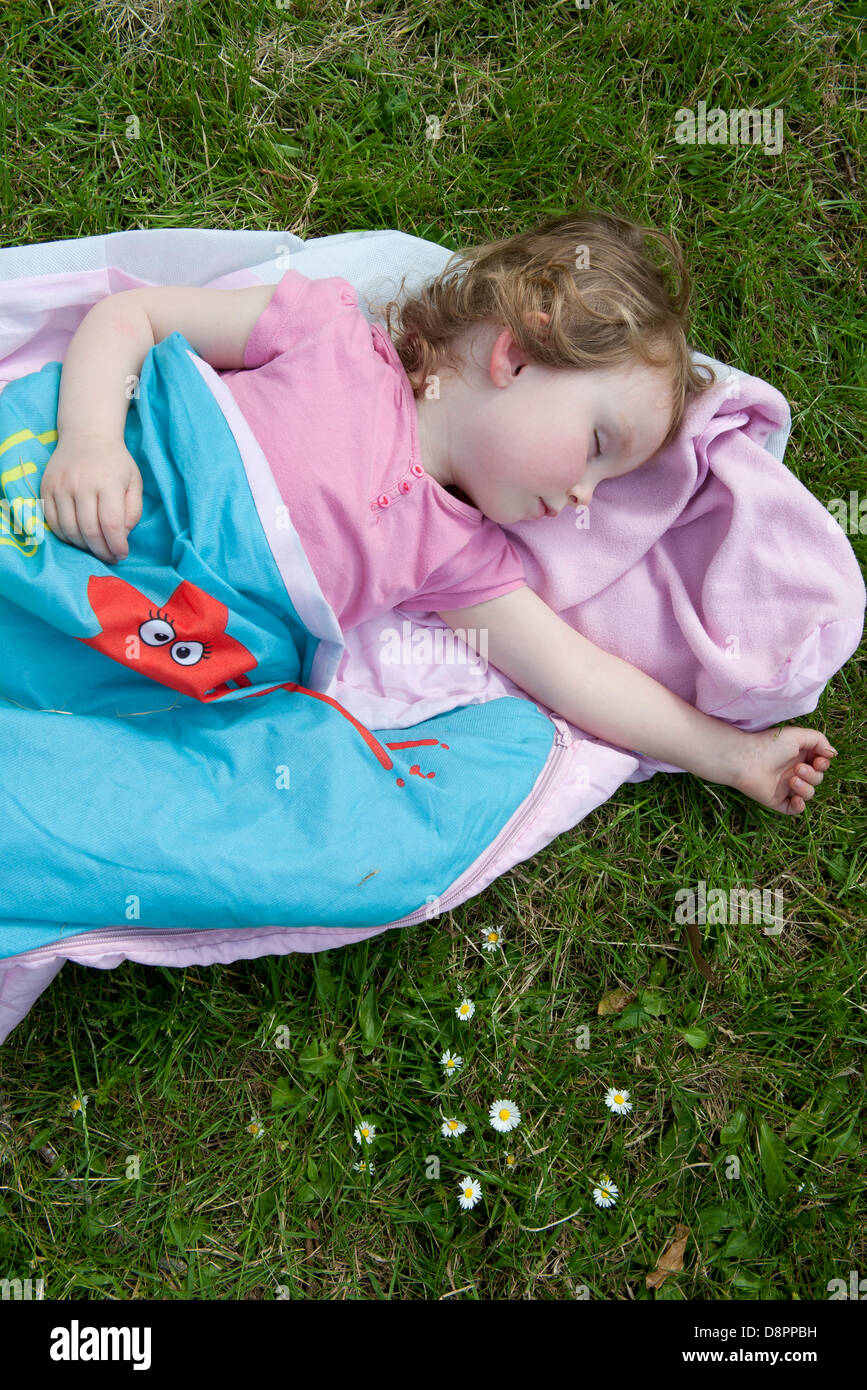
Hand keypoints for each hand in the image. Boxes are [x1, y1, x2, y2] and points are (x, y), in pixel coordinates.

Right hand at [41, 435, 142, 564]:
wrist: (87, 435)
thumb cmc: (115, 462)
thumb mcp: (134, 482)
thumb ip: (133, 511)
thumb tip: (122, 536)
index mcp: (108, 482)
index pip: (111, 524)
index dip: (117, 546)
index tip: (122, 554)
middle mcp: (82, 484)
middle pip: (89, 531)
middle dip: (101, 551)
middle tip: (110, 557)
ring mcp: (61, 486)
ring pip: (69, 530)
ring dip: (83, 546)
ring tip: (95, 547)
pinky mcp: (46, 488)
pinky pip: (52, 522)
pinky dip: (65, 536)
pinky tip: (78, 537)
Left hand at [731, 725, 837, 814]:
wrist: (744, 759)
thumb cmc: (769, 744)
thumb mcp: (798, 735)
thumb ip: (819, 740)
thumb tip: (833, 754)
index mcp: (799, 756)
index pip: (821, 764)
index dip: (823, 764)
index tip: (818, 760)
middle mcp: (794, 771)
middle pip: (817, 779)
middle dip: (812, 775)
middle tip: (798, 768)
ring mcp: (785, 787)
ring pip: (808, 794)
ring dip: (805, 788)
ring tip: (791, 779)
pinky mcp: (776, 800)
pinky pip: (794, 809)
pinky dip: (799, 806)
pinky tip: (796, 799)